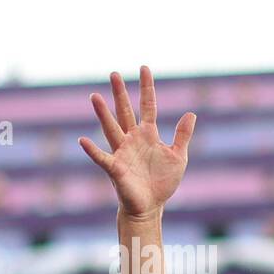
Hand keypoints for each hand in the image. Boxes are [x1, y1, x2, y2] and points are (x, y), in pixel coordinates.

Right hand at [79, 66, 195, 218]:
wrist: (151, 206)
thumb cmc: (162, 181)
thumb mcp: (178, 157)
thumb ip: (183, 135)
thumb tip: (191, 113)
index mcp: (148, 135)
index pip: (147, 106)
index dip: (147, 88)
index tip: (144, 68)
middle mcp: (132, 139)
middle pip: (125, 112)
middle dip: (120, 94)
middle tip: (114, 73)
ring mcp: (122, 152)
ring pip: (111, 129)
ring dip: (103, 114)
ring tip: (95, 96)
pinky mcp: (115, 168)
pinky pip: (101, 158)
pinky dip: (92, 150)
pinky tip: (83, 140)